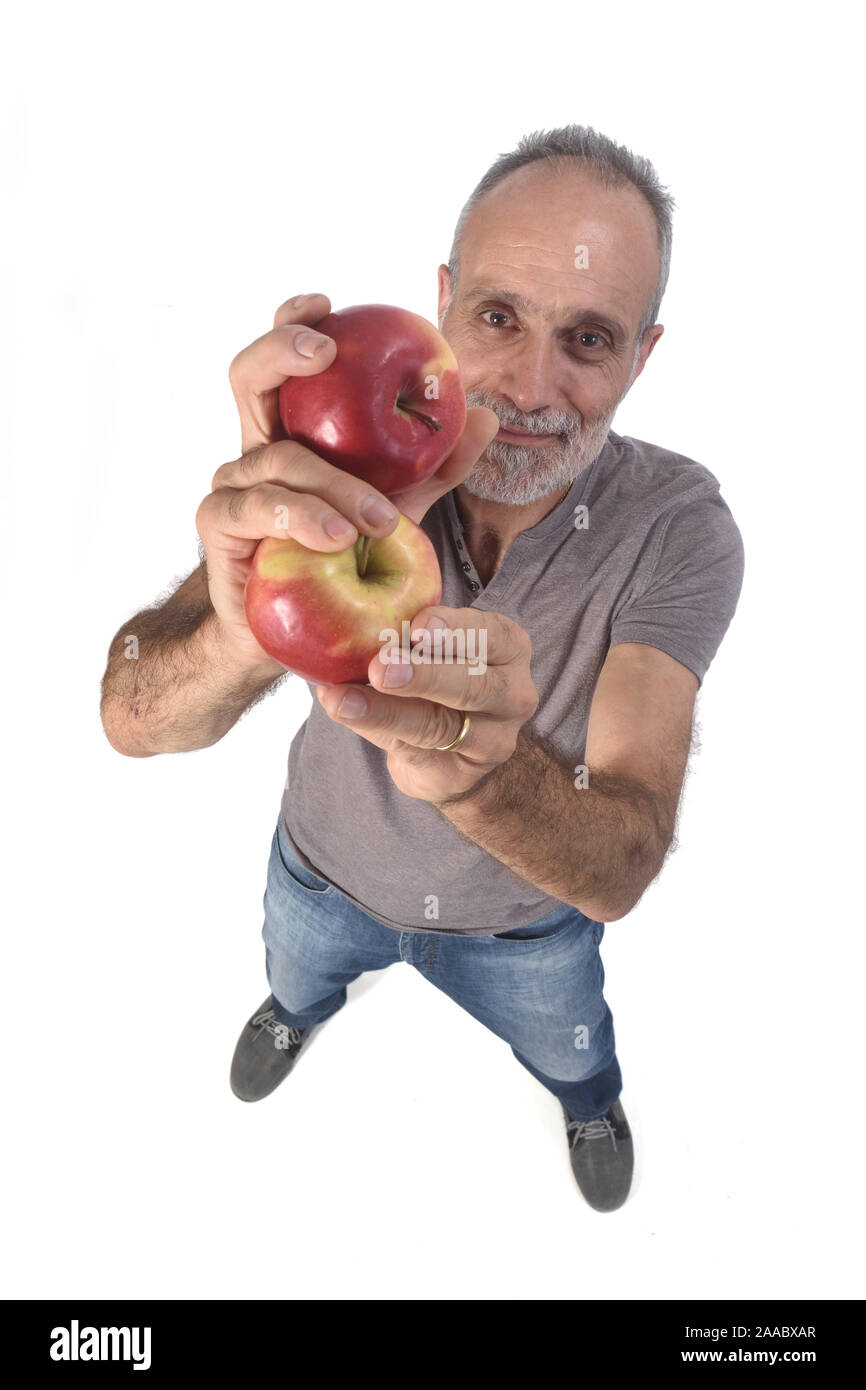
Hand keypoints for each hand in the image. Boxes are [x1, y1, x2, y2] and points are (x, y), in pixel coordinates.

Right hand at [195, 292, 498, 670]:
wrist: (292, 628)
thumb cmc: (341, 559)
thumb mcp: (397, 505)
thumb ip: (436, 465)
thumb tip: (485, 416)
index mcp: (292, 428)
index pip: (284, 360)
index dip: (295, 322)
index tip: (329, 303)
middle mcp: (255, 444)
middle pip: (248, 375)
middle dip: (283, 352)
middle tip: (326, 353)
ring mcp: (231, 482)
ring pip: (277, 457)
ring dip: (333, 483)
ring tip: (379, 520)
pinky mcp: (218, 523)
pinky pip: (258, 508)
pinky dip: (302, 518)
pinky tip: (337, 536)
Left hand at [315, 607, 538, 801]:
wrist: (454, 753)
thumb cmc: (443, 681)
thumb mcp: (439, 649)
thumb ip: (408, 639)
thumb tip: (351, 624)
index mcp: (508, 649)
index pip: (492, 634)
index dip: (455, 629)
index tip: (416, 629)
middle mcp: (512, 695)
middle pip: (474, 685)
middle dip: (424, 675)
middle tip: (380, 667)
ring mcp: (492, 740)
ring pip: (439, 725)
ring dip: (387, 711)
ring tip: (345, 700)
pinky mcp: (460, 774)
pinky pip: (414, 752)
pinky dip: (374, 729)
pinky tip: (345, 712)